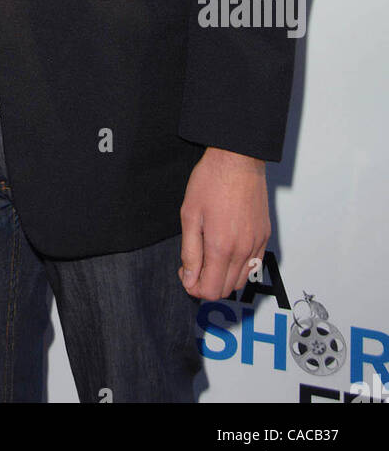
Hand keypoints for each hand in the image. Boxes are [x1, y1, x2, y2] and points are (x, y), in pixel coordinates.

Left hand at [179, 147, 268, 299]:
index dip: (193, 287)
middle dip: (206, 284)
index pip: (210, 290)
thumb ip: (190, 251)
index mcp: (222, 247)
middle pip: (226, 290)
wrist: (238, 159)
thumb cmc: (211, 181)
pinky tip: (226, 249)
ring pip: (241, 280)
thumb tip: (189, 278)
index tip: (185, 272)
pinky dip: (239, 267)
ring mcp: (257, 244)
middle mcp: (243, 250)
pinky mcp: (265, 235)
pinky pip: (254, 265)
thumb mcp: (190, 215)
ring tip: (209, 256)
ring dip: (223, 278)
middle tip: (193, 264)